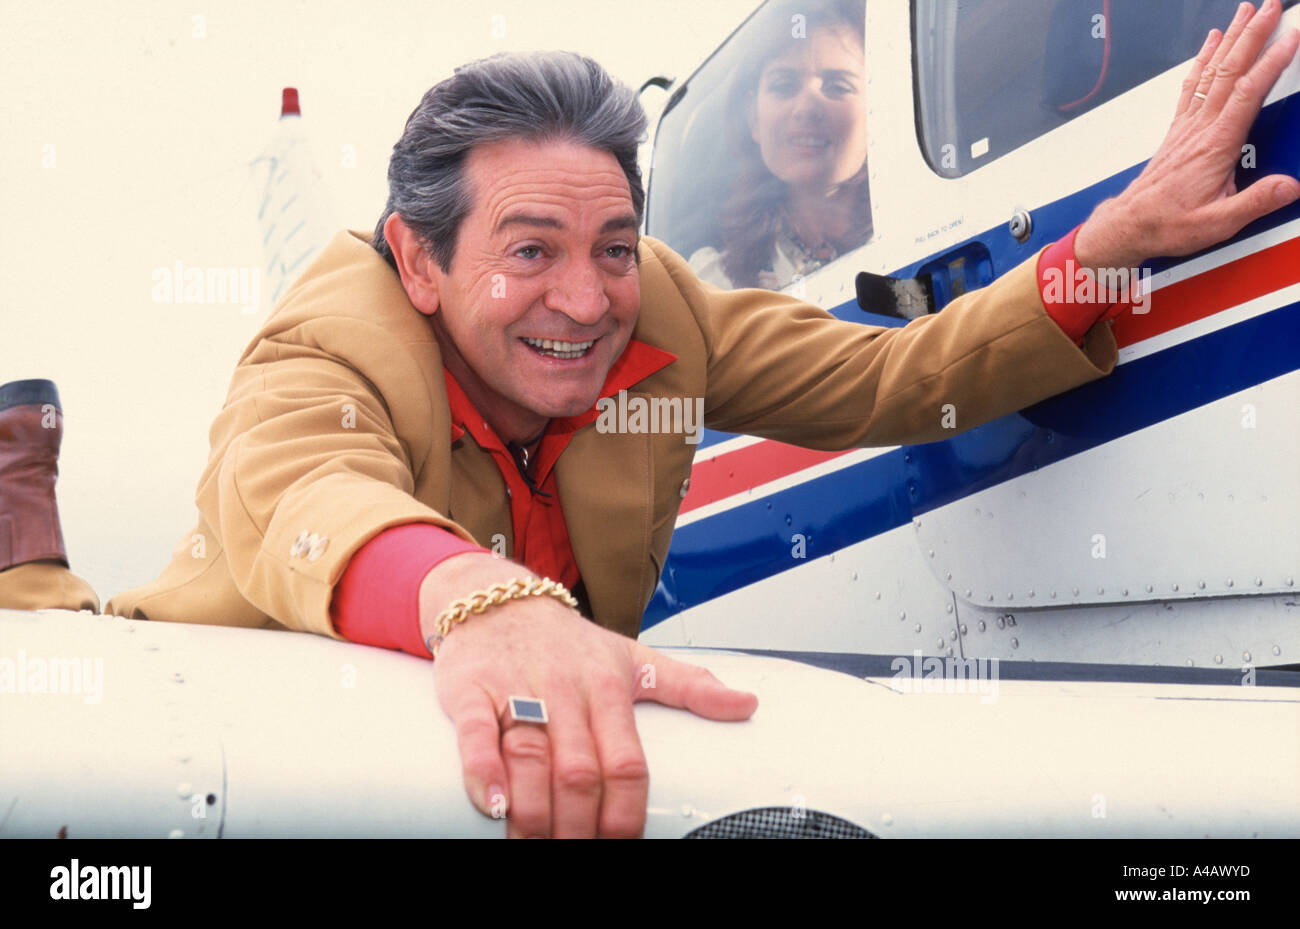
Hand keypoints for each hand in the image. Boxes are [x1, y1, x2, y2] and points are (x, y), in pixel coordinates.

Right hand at [420, 553, 757, 836]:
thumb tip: (748, 705)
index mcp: (608, 689)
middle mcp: (565, 691)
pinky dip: (483, 772)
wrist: (497, 599)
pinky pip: (476, 733)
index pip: (627, 761)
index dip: (627, 812)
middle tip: (574, 853)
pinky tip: (493, 806)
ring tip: (535, 844)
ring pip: (529, 758)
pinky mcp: (471, 689)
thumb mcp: (634, 657)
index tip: (622, 843)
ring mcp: (516, 689)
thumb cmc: (570, 642)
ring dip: (534, 813)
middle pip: (579, 771)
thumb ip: (689, 685)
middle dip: (579, 825)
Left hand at [1076, 0, 1299, 270]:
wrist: (1129, 226)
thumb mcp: (1217, 223)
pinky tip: (1211, 42)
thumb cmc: (1169, 224)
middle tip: (1270, 7)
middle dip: (1252, 35)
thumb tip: (1289, 186)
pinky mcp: (1179, 129)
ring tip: (1245, 10)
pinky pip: (1193, 84)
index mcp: (1215, 146)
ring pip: (1211, 71)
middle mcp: (1200, 129)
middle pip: (1229, 71)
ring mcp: (1187, 126)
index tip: (1291, 37)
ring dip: (1231, 38)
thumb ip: (1254, 202)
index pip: (1247, 93)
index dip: (1271, 63)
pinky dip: (1204, 58)